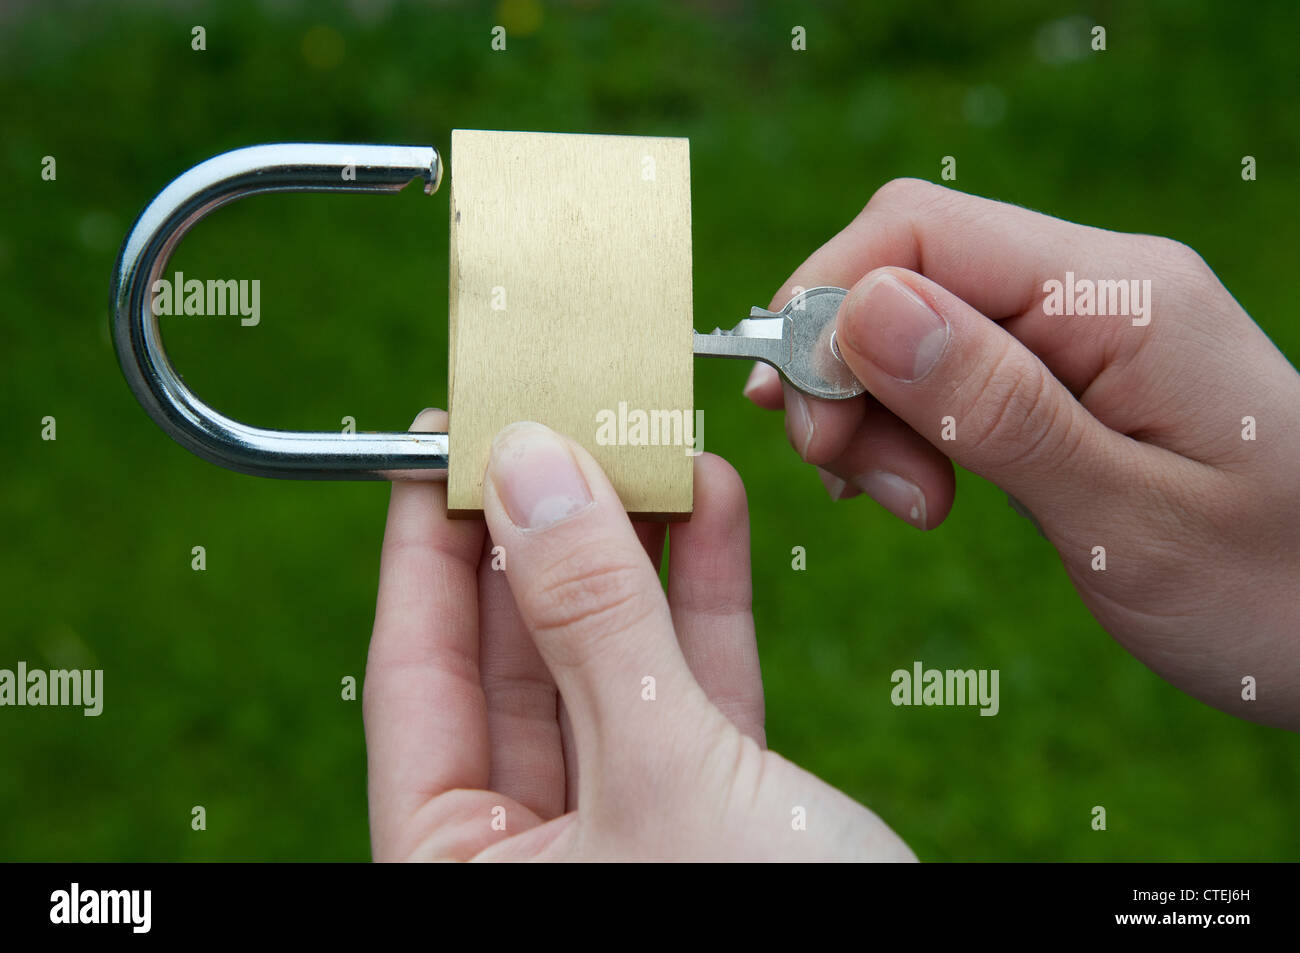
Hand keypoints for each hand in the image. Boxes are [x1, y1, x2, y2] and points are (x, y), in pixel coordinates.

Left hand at [363, 411, 914, 860]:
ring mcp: (625, 824)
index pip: (416, 670)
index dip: (423, 543)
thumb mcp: (662, 776)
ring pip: (611, 655)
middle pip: (516, 650)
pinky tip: (711, 505)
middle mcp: (531, 849)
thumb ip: (590, 619)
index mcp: (460, 868)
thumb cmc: (774, 934)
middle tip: (555, 412)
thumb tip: (525, 470)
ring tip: (643, 436)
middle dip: (543, 525)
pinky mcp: (715, 810)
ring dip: (635, 545)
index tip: (437, 438)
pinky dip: (705, 594)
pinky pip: (693, 684)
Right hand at [746, 179, 1299, 728]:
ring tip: (905, 504)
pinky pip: (947, 371)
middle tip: (853, 482)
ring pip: (911, 324)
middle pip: (904, 272)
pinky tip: (915, 488)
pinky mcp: (1064, 377)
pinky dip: (903, 425)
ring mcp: (1080, 330)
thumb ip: (995, 408)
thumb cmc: (1271, 591)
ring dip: (870, 408)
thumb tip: (860, 309)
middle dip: (842, 370)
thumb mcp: (1124, 516)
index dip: (828, 308)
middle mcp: (1095, 289)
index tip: (807, 423)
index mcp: (1119, 297)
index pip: (919, 232)